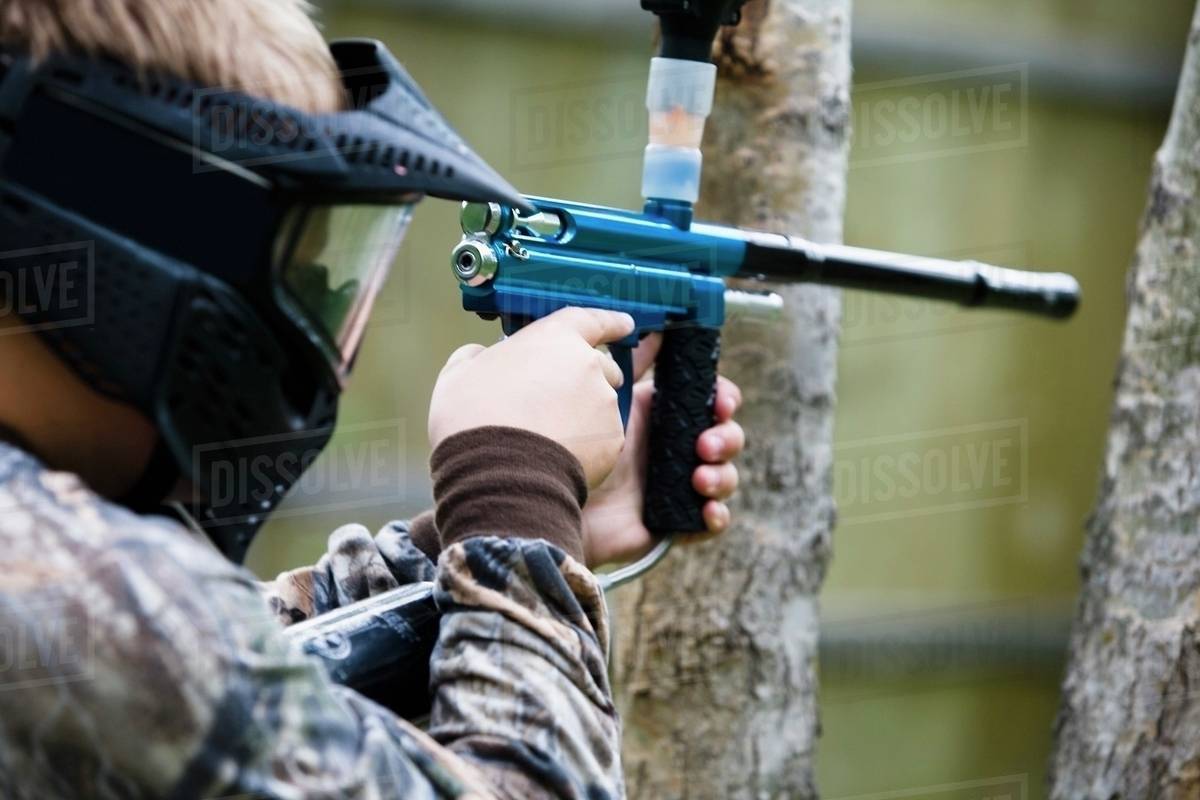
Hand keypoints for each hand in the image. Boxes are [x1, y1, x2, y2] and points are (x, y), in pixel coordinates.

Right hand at [428, 307, 633, 487]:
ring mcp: (604, 403)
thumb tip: (479, 356)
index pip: (592, 319)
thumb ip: (475, 357)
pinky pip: (603, 440)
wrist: (498, 473)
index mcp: (556, 338)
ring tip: (549, 436)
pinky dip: (587, 447)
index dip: (609, 321)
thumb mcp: (458, 375)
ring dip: (584, 414)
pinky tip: (557, 457)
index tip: (624, 323)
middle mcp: (589, 365)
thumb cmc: (474, 418)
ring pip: (602, 405)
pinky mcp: (613, 440)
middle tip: (557, 399)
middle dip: (587, 378)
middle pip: (601, 365)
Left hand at [582, 333, 743, 567]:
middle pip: (727, 437)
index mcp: (662, 416)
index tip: (721, 401)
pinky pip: (711, 521)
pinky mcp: (673, 520)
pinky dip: (717, 516)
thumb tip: (653, 330)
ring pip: (726, 477)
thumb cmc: (569, 445)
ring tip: (698, 480)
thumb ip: (629, 364)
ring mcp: (676, 486)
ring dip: (723, 476)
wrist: (546, 500)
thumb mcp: (603, 397)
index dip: (725, 398)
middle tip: (704, 446)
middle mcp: (674, 449)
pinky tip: (705, 511)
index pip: (711, 401)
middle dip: (727, 438)